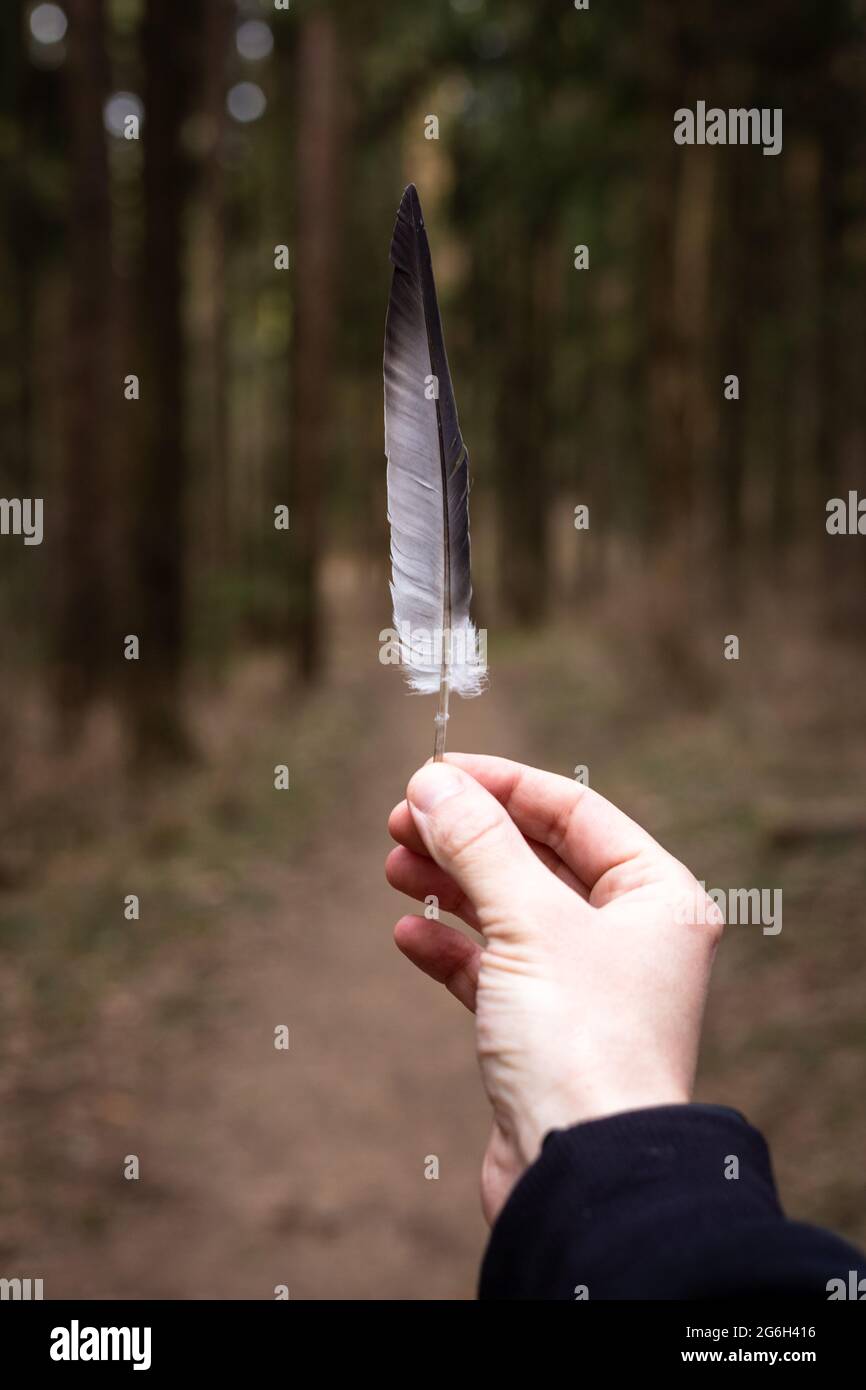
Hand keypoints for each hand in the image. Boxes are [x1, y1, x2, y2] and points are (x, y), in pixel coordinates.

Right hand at [386, 754, 723, 1223]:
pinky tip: (407, 935)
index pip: (574, 811)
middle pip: (537, 859)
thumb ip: (478, 844)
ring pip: (509, 913)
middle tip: (400, 819)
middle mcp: (630, 937)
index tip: (434, 772)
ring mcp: (588, 987)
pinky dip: (450, 950)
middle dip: (467, 835)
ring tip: (393, 866)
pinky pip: (493, 972)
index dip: (501, 785)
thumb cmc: (580, 1040)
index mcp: (656, 896)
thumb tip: (432, 783)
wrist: (583, 1178)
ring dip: (450, 886)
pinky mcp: (546, 1034)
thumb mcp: (527, 922)